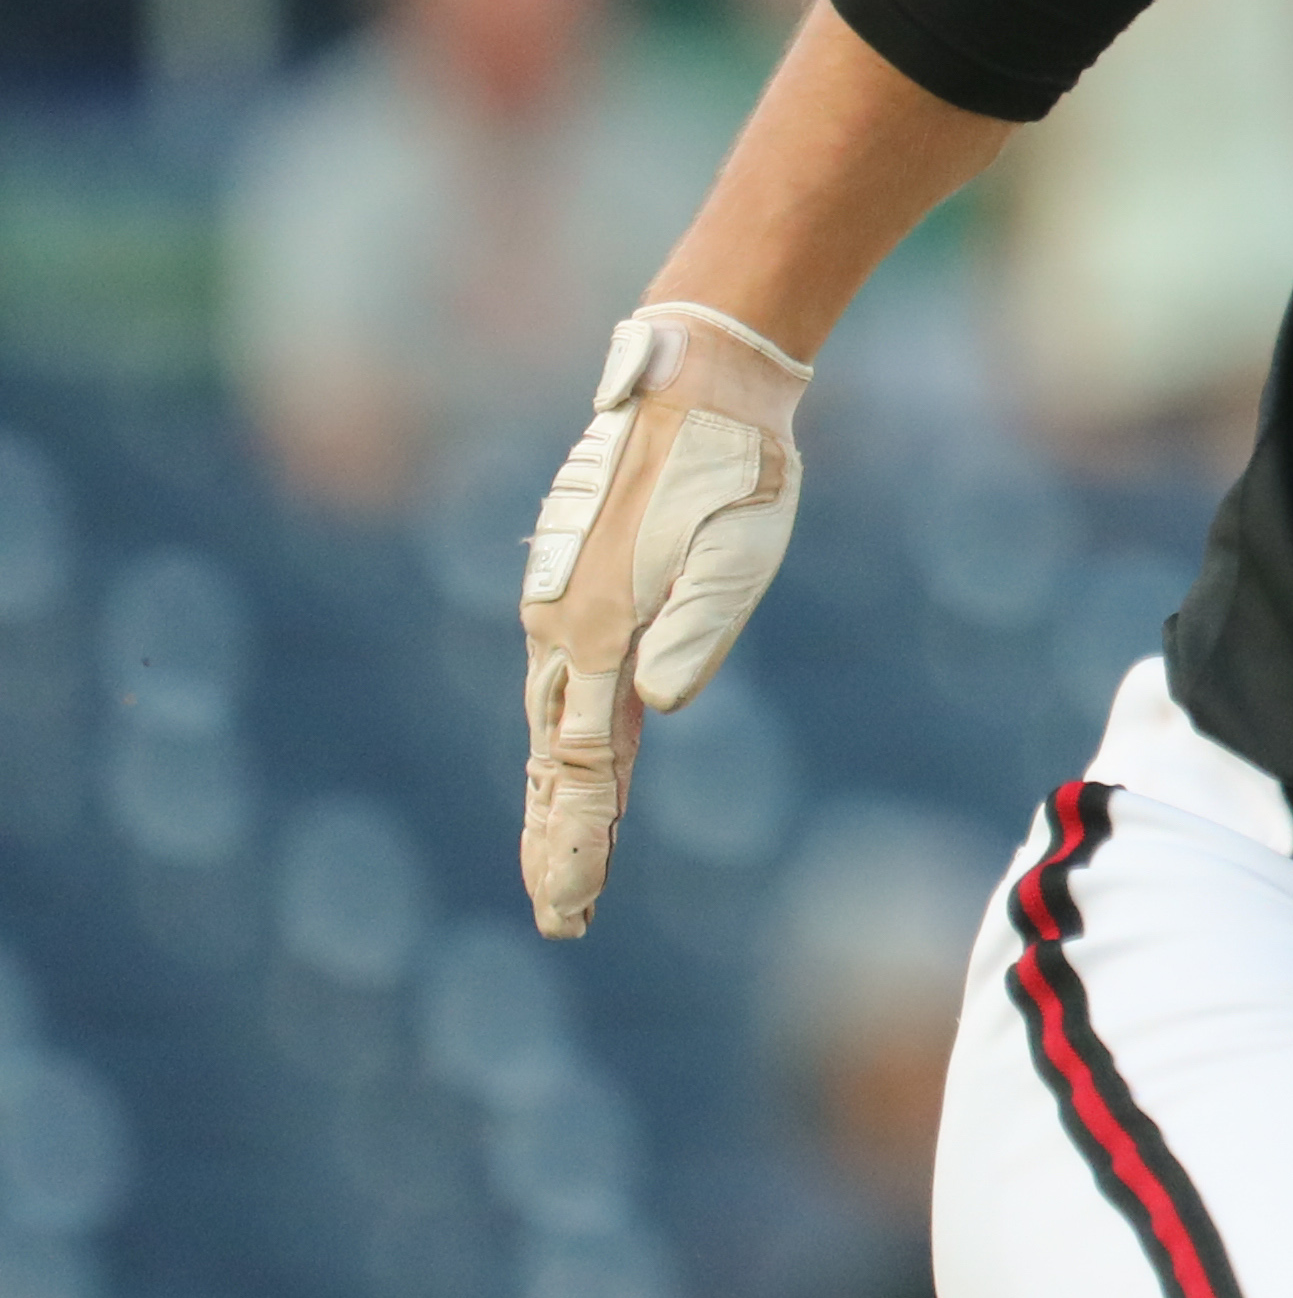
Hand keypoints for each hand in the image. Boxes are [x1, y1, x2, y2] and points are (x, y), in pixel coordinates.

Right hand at [517, 301, 810, 936]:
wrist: (697, 381)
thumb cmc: (732, 466)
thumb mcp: (738, 549)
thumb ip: (698, 629)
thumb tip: (655, 707)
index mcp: (600, 633)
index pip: (578, 769)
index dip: (574, 844)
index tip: (568, 911)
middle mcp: (563, 627)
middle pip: (551, 761)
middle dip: (556, 841)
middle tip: (561, 917)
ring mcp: (562, 605)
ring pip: (549, 724)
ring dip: (554, 797)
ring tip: (559, 861)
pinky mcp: (579, 585)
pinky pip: (561, 682)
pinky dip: (560, 738)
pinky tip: (569, 764)